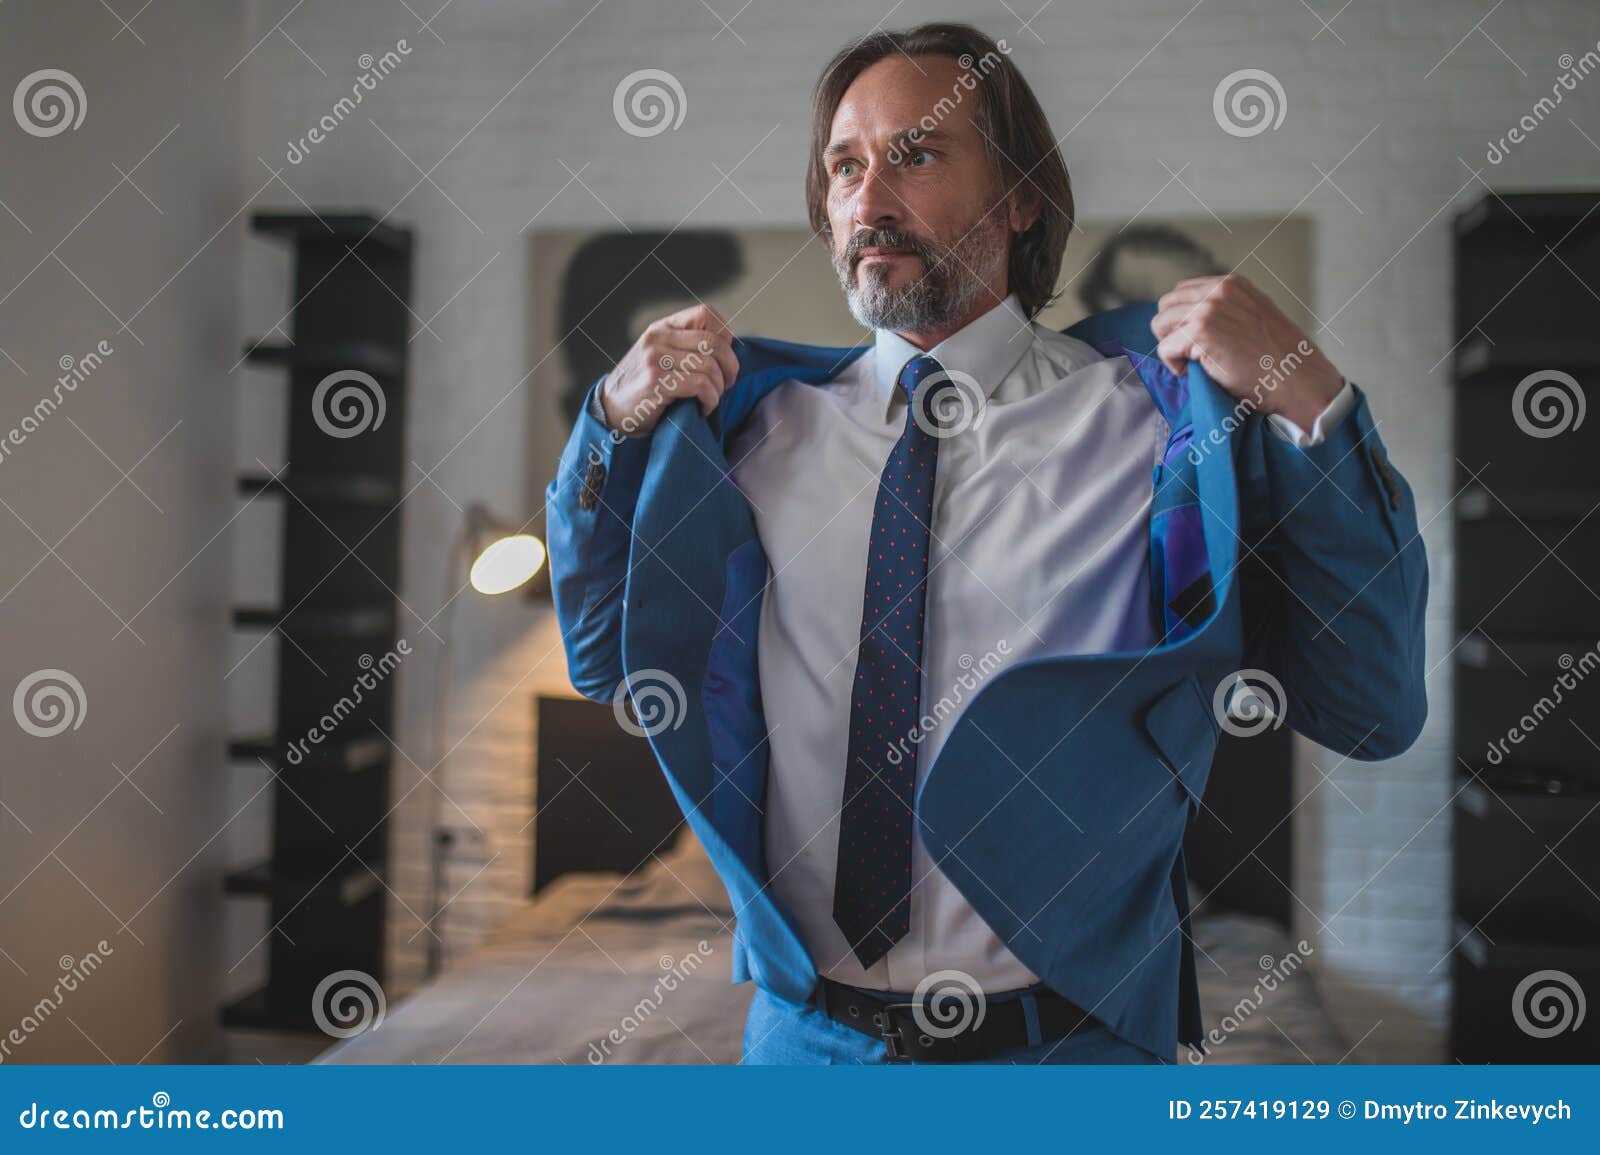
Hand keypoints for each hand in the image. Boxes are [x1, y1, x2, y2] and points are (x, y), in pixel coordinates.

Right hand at [598, 304, 739, 436]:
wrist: (610, 410)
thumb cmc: (644, 387)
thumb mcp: (661, 357)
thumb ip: (686, 348)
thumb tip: (728, 351)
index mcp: (663, 327)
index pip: (706, 313)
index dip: (724, 336)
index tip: (723, 360)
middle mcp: (658, 338)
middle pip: (714, 342)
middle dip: (730, 367)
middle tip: (726, 385)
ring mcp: (655, 358)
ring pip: (709, 366)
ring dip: (718, 389)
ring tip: (710, 400)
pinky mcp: (655, 381)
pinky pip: (700, 385)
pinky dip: (709, 400)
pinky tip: (702, 409)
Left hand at [1151, 274, 1342, 430]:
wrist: (1298, 382)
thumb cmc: (1279, 360)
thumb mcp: (1256, 317)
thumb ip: (1227, 311)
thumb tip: (1193, 318)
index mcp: (1232, 285)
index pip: (1183, 291)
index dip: (1183, 319)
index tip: (1199, 342)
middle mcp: (1219, 291)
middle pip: (1166, 305)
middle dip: (1172, 331)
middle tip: (1193, 355)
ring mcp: (1208, 310)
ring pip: (1160, 324)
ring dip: (1172, 347)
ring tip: (1196, 364)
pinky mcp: (1200, 333)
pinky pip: (1164, 349)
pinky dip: (1175, 366)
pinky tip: (1198, 373)